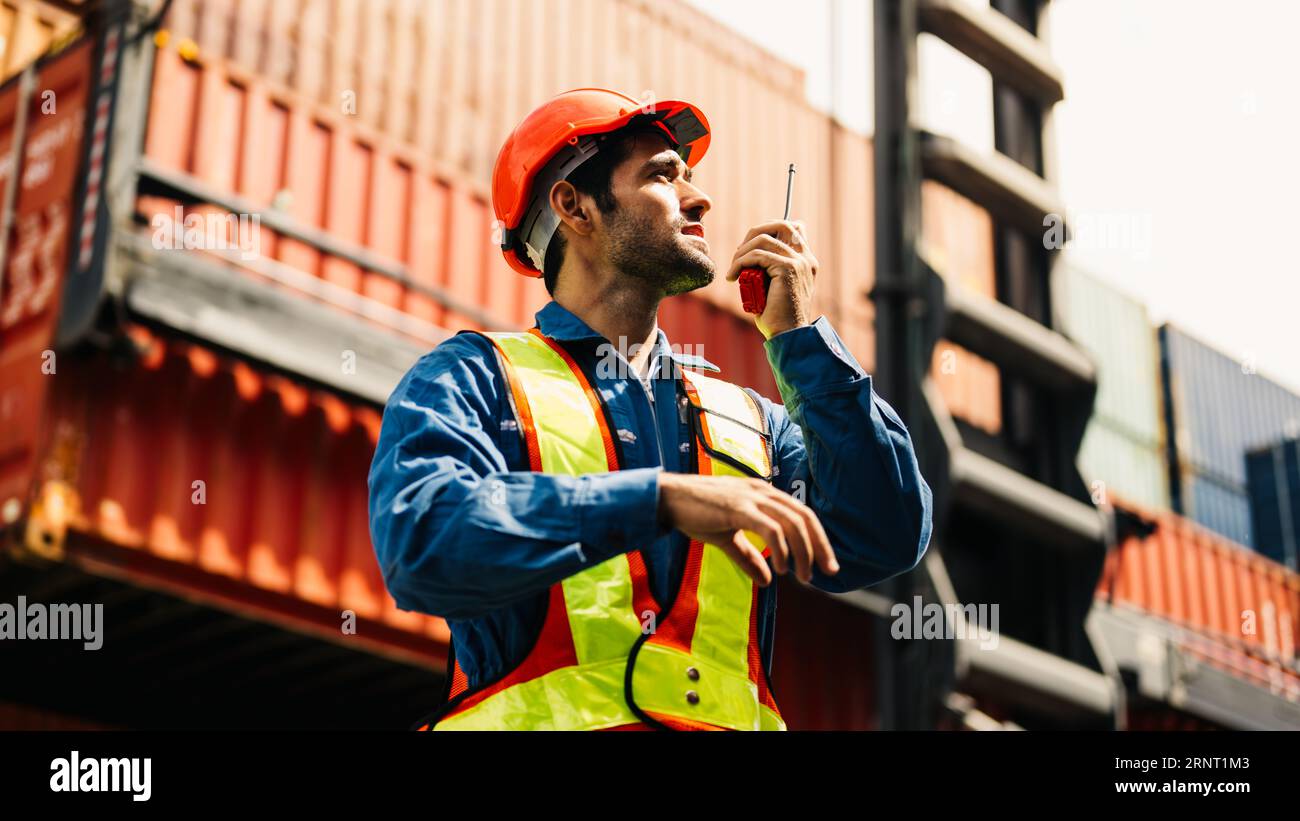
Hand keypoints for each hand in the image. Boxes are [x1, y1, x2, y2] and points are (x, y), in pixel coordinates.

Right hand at [657, 473, 838, 585]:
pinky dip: (781, 549)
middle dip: (820, 546)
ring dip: (803, 551)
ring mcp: (751, 497)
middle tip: (829, 572)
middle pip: (804, 517)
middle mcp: (763, 491)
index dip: (818, 538)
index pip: (802, 514)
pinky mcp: (739, 507)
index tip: (826, 564)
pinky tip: (781, 568)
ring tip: (803, 576)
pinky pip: (770, 528)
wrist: (668, 498)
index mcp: (764, 494)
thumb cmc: (696, 513)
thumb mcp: (728, 537)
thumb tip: (767, 581)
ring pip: (792, 523)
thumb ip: (749, 558)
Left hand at [725, 219, 818, 338]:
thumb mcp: (774, 287)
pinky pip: (757, 255)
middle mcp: (805, 258)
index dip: (768, 231)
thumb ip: (770, 270)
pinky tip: (733, 276)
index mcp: (806, 261)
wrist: (788, 335)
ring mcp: (798, 262)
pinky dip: (740, 263)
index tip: (749, 249)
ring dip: (742, 252)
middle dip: (754, 234)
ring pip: (763, 239)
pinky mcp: (788, 269)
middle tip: (739, 254)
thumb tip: (750, 257)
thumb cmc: (777, 317)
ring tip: (733, 269)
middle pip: (780, 225)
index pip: (794, 228)